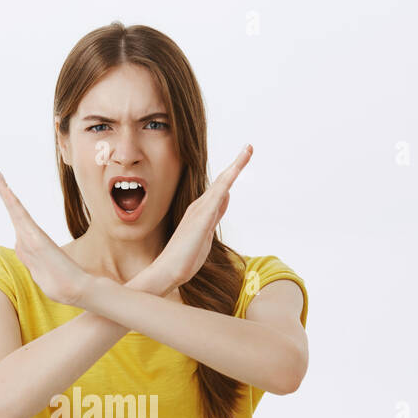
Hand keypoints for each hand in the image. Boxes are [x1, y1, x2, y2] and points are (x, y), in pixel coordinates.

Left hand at [0, 163, 92, 306]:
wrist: (75, 289)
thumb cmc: (60, 282)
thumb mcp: (38, 271)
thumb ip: (29, 258)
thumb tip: (21, 247)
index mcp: (29, 240)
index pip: (15, 215)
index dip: (7, 198)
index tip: (0, 182)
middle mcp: (28, 235)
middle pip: (12, 207)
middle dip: (1, 185)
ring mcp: (31, 235)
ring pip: (13, 208)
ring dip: (2, 188)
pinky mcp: (35, 239)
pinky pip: (19, 216)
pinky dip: (10, 200)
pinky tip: (4, 189)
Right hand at [155, 144, 252, 287]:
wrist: (168, 270)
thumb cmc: (184, 259)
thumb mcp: (205, 237)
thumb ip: (213, 218)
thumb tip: (223, 199)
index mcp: (201, 212)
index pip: (220, 190)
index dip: (231, 175)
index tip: (242, 161)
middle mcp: (200, 206)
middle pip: (222, 181)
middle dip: (237, 164)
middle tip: (249, 147)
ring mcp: (201, 209)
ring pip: (222, 182)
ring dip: (235, 166)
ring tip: (247, 150)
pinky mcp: (204, 215)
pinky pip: (219, 192)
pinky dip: (228, 178)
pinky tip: (236, 168)